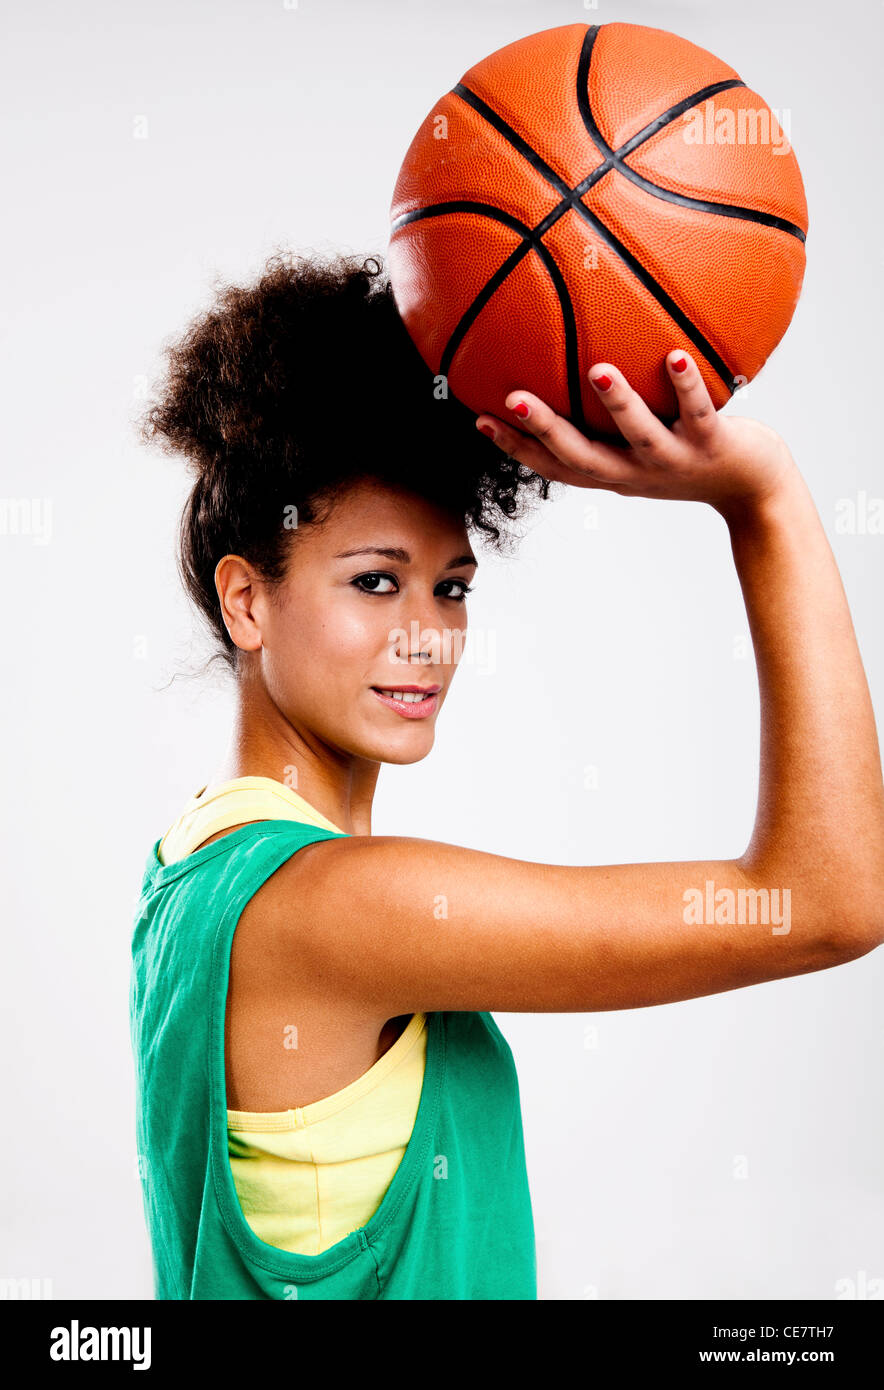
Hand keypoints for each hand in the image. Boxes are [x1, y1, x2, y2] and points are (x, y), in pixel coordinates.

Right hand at [475, 349, 797, 519]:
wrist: (753, 488)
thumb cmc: (691, 455)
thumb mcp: (643, 442)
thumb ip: (609, 418)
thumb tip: (576, 361)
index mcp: (613, 472)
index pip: (554, 465)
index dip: (516, 447)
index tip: (479, 420)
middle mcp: (636, 470)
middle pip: (582, 456)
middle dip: (546, 428)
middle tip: (513, 399)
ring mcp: (673, 459)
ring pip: (640, 433)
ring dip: (618, 403)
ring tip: (597, 370)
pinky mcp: (713, 444)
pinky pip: (698, 411)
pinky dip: (686, 385)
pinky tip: (676, 356)